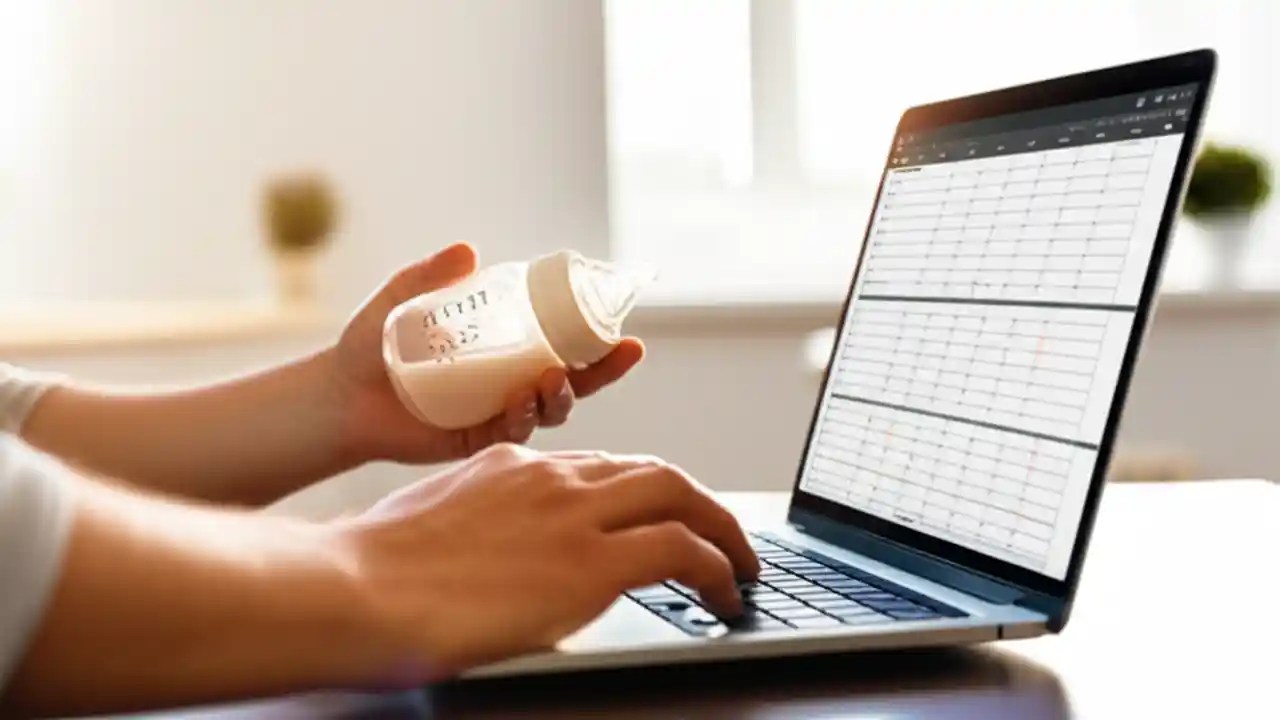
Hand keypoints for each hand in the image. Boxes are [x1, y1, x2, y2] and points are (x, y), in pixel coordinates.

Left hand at [329, 243, 644, 464]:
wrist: (336, 395)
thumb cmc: (370, 346)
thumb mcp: (398, 302)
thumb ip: (428, 277)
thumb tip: (470, 250)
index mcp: (504, 348)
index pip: (563, 343)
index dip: (598, 340)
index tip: (625, 330)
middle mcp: (509, 382)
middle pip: (573, 381)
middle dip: (603, 371)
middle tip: (621, 352)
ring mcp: (495, 414)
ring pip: (549, 411)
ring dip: (562, 395)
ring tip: (552, 379)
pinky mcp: (476, 443)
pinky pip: (512, 434)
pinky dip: (523, 418)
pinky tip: (521, 403)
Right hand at [334, 443, 758, 678]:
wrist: (353, 589)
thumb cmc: (366, 571)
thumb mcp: (428, 526)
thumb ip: (475, 528)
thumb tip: (489, 560)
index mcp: (512, 466)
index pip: (600, 468)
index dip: (640, 493)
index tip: (657, 514)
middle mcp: (550, 476)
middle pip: (652, 471)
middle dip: (697, 501)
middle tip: (720, 534)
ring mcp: (573, 512)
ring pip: (679, 495)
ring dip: (722, 530)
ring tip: (740, 565)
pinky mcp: (591, 560)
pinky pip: (682, 549)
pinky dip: (717, 567)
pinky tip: (726, 592)